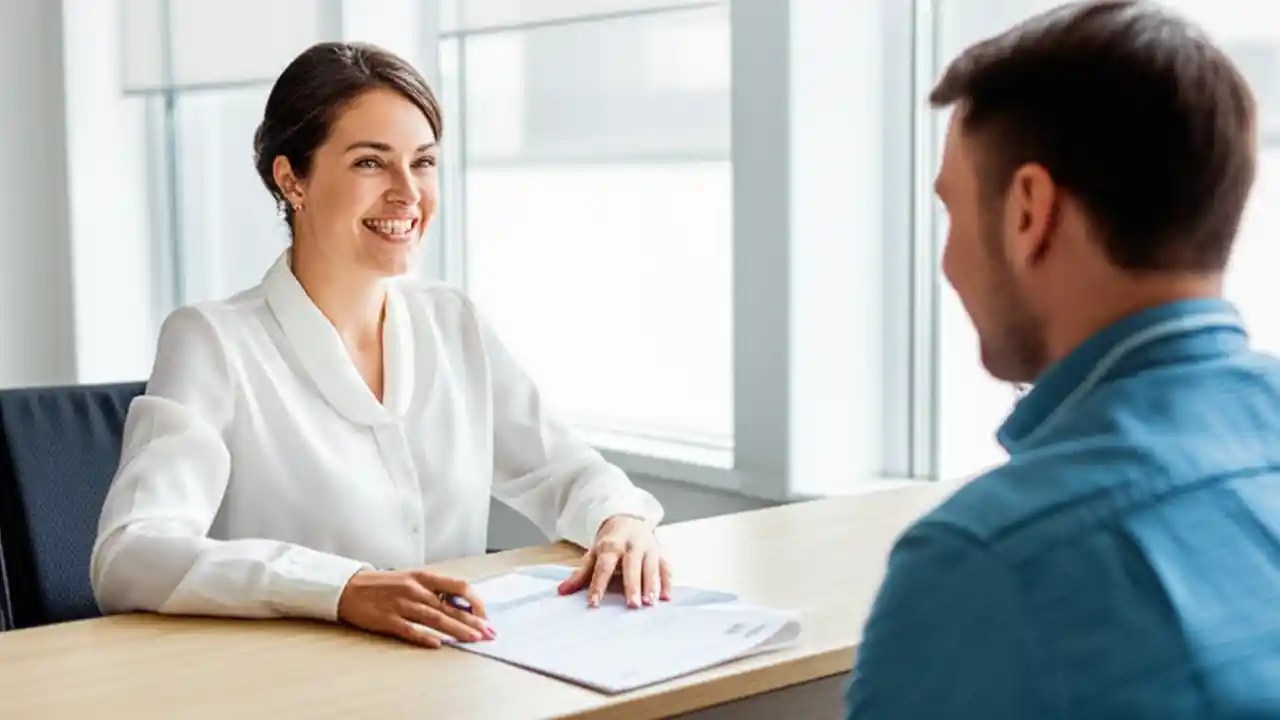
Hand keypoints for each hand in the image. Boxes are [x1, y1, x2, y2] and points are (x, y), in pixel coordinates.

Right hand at [337, 568, 494, 648]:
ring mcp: (401, 605)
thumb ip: (434, 590)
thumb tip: (460, 605)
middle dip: (473, 621)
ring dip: (457, 630)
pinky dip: (424, 637)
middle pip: (450, 607)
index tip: (485, 615)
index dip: (475, 602)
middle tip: (489, 632)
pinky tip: (438, 644)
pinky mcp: (387, 620)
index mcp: (423, 578)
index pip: (458, 587)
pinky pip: (410, 630)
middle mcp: (415, 590)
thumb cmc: (384, 584)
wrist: (349, 588)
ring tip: (473, 639)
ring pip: (435, 619)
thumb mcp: (412, 579)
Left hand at [558, 515, 671, 608]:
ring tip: (650, 603)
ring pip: (650, 566)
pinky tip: (666, 598)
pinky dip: (667, 582)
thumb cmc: (610, 543)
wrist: (629, 520)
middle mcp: (630, 545)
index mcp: (610, 545)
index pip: (604, 567)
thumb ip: (580, 574)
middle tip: (632, 605)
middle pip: (631, 566)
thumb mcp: (593, 554)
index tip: (594, 603)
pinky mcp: (660, 552)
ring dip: (651, 585)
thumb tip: (561, 592)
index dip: (598, 585)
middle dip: (632, 585)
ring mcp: (648, 547)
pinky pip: (666, 567)